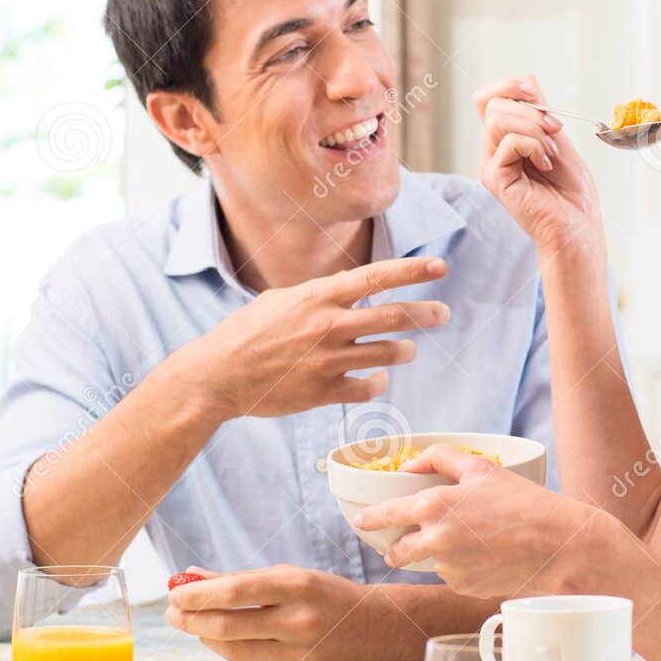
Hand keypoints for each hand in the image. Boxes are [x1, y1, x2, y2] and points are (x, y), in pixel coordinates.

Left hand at [164, 565, 419, 660]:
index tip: (173, 593)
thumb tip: (188, 576)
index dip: (197, 595)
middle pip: (227, 626)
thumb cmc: (327, 595)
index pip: (233, 592)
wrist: (378, 629)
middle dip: (191, 619)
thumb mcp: (290, 575)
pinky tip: (223, 641)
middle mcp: (298, 621)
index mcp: (296, 586)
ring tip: (193, 624)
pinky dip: (231, 653)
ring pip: (233, 651)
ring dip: (205, 638)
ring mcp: (298, 654)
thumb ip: (239, 579)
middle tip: (172, 612)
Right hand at [174, 255, 450, 420]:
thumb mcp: (282, 299)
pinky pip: (368, 389)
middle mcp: (328, 325)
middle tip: (442, 313)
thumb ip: (320, 293)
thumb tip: (352, 284)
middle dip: (425, 314)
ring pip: (388, 353)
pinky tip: (377, 380)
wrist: (218, 375)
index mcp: (318, 296)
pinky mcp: (323, 392)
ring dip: (405, 350)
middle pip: (394, 316)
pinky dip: (378, 384)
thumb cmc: (247, 333)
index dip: (412, 271)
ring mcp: (327, 360)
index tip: (440, 268)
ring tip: (408, 349)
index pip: (376, 277)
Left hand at [353, 444, 609, 597]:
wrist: (556, 546)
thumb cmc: (523, 502)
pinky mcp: (464, 587)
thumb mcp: (482, 469)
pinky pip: (452, 576)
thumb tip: (410, 466)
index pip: (387, 515)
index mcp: (436, 506)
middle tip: (402, 543)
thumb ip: (440, 459)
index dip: (370, 519)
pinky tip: (486, 556)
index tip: (361, 521)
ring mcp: (449, 568)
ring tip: (473, 541)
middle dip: (396, 549)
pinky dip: (461, 567)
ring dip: (438, 554)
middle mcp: (436, 540)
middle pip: (398, 551)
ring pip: (430, 562)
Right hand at [472, 75, 603, 257]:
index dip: (506, 86)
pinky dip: (535, 147)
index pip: (488, 99)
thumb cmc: (572, 190)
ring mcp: (492, 164)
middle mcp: (494, 151)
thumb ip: (540, 111)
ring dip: (535, 129)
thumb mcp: (559, 139)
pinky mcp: (494, 178)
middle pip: (493, 104)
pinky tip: (546, 165)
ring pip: (499, 119)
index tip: (534, 94)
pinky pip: (509, 142)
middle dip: (531, 110)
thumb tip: (528, 78)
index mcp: (507, 139)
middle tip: (556, 130)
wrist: (578, 224)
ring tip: (552, 153)